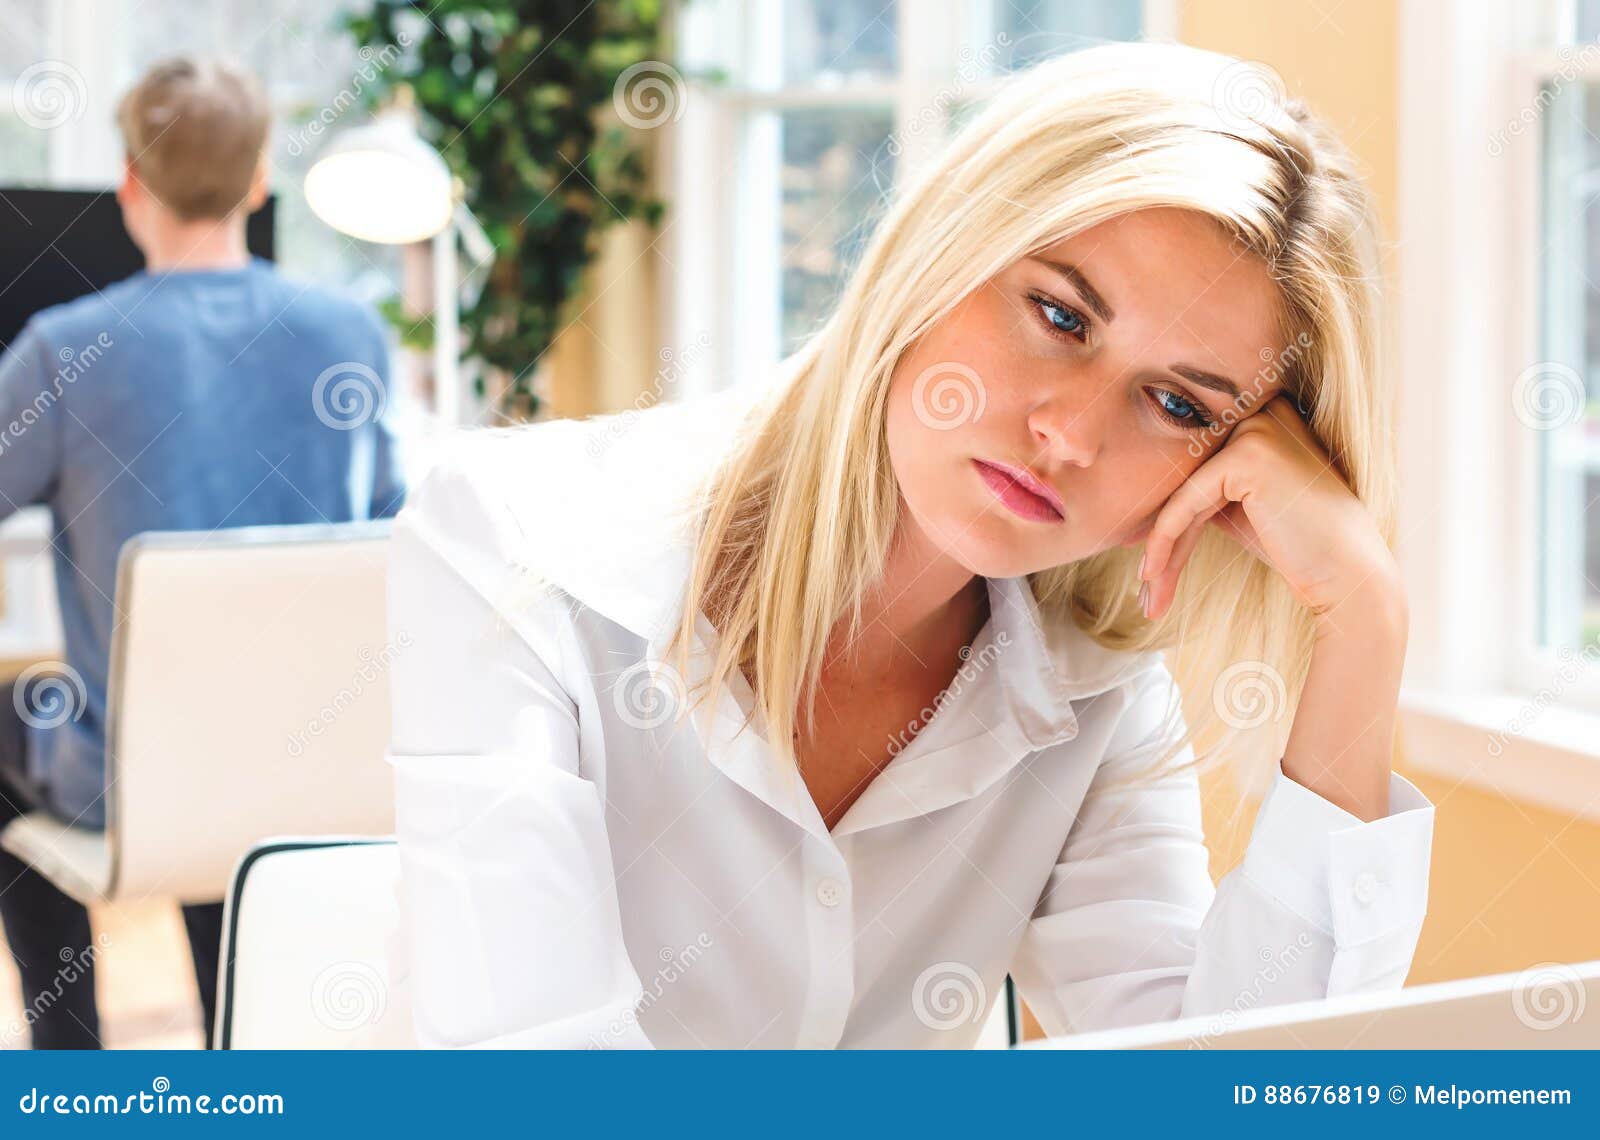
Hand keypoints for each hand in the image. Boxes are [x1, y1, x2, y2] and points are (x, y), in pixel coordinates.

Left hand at [1136, 394, 1402, 629]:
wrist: (1348, 576)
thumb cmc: (1297, 546)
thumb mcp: (1240, 507)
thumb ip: (1203, 490)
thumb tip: (1145, 500)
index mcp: (1263, 416)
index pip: (1195, 463)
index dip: (1162, 509)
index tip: (1135, 548)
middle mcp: (1262, 411)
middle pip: (1187, 477)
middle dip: (1158, 533)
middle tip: (1141, 581)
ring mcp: (1258, 428)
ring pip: (1182, 493)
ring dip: (1159, 548)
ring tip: (1147, 595)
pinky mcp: (1250, 454)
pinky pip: (1187, 502)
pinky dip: (1165, 540)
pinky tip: (1152, 573)